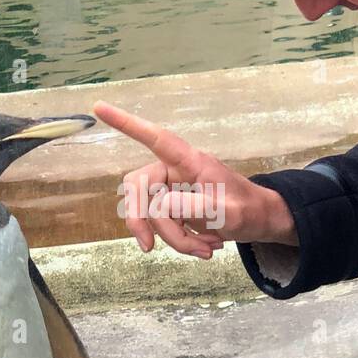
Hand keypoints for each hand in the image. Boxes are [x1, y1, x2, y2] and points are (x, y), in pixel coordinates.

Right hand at [94, 101, 297, 258]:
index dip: (127, 124)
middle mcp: (174, 171)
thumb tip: (163, 205)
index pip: (155, 138)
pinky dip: (178, 242)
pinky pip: (159, 227)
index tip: (99, 107)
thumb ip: (198, 206)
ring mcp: (170, 190)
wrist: (258, 222)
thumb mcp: (230, 212)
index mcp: (189, 161)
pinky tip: (204, 247)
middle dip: (145, 222)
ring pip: (148, 213)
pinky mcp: (171, 208)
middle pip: (137, 188)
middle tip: (150, 248)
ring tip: (206, 249)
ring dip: (172, 238)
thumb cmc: (248, 209)